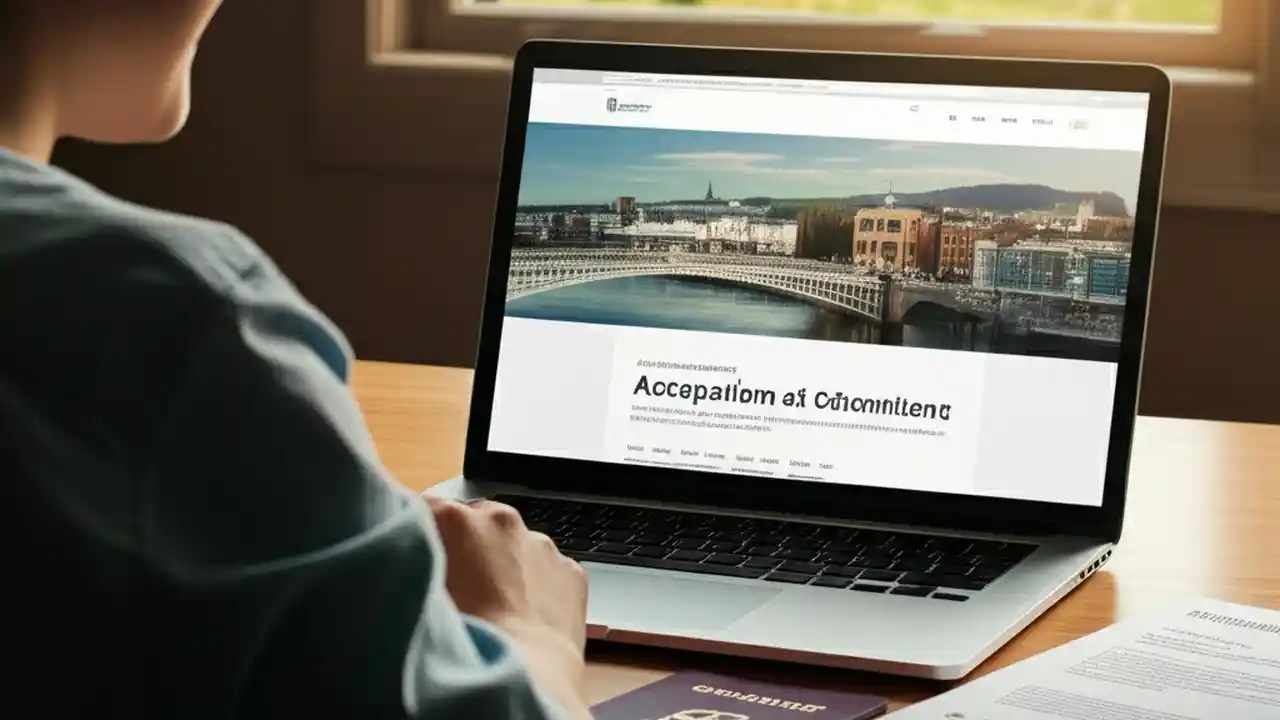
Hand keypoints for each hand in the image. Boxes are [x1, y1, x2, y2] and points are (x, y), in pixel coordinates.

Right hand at [427, 497, 589, 717]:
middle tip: (459, 587)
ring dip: (504, 564)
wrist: (522, 674)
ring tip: (494, 607)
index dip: (421, 533)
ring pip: (515, 545)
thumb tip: (414, 562)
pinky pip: (547, 570)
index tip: (420, 553)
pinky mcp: (570, 570)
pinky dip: (536, 585)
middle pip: (475, 521)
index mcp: (455, 520)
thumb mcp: (420, 595)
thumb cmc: (463, 639)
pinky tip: (524, 615)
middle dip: (467, 546)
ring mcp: (541, 543)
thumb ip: (416, 565)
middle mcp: (501, 521)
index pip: (426, 509)